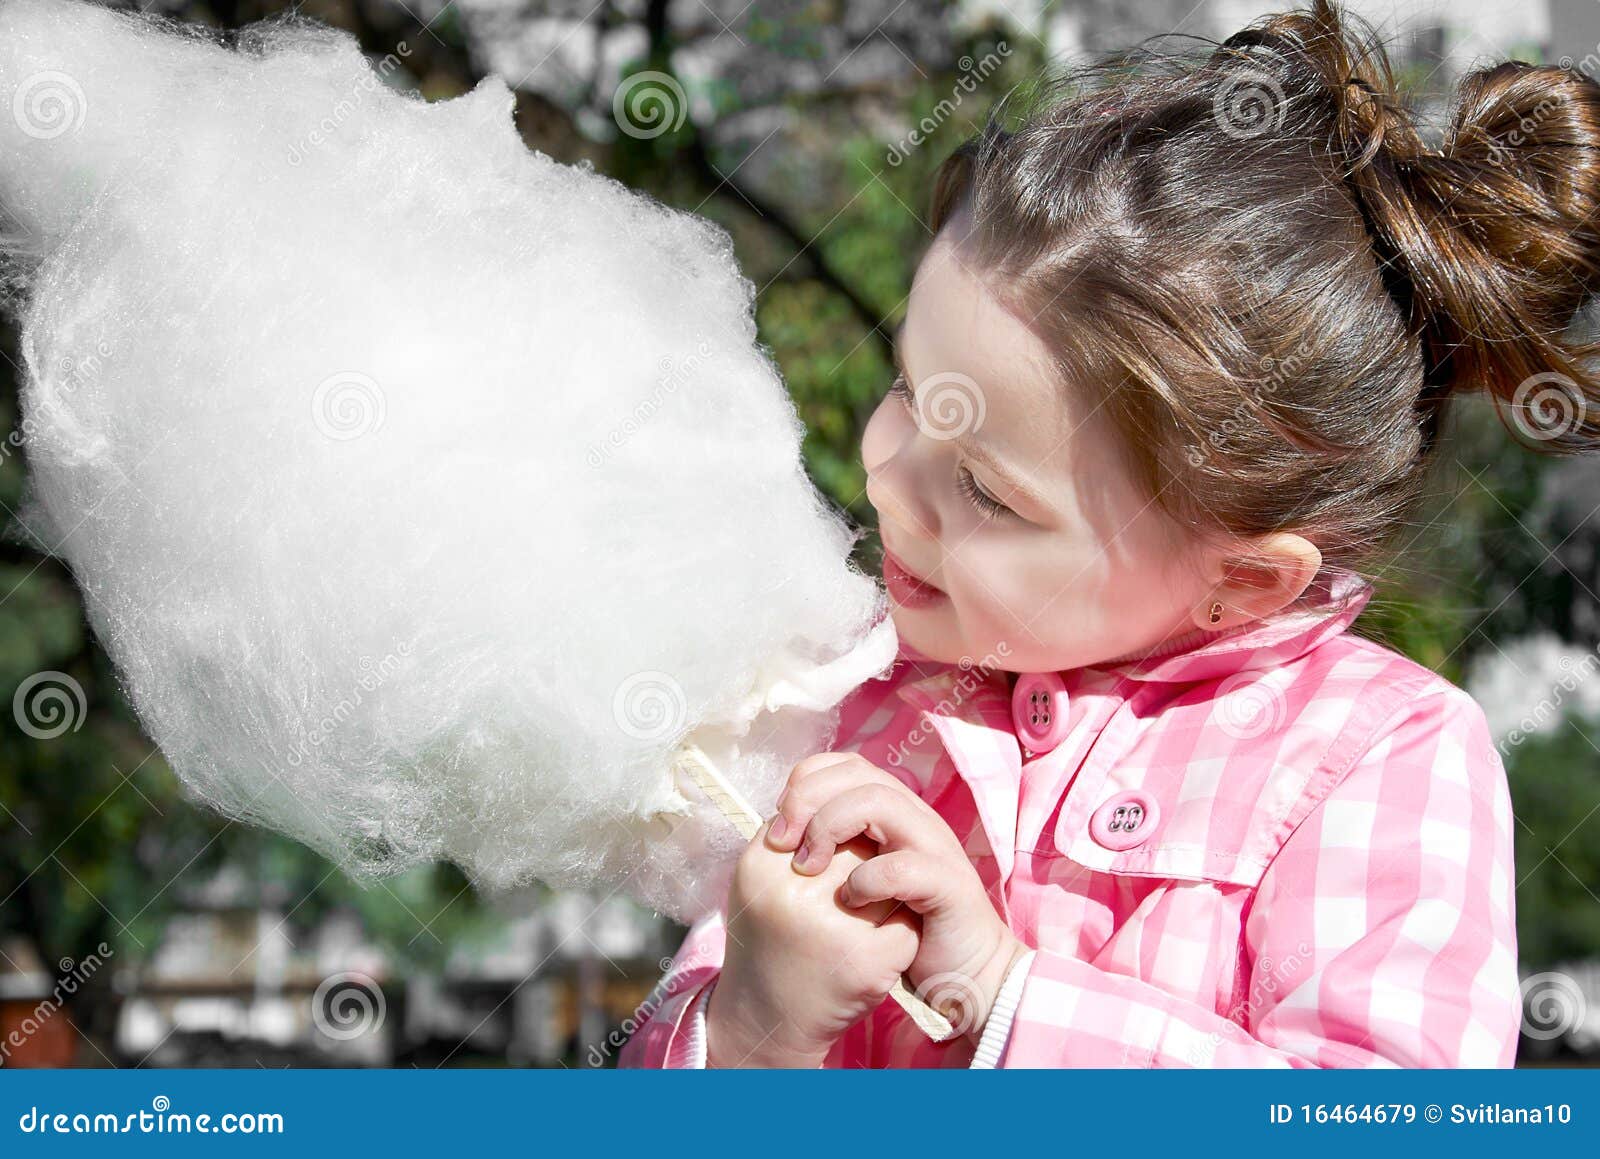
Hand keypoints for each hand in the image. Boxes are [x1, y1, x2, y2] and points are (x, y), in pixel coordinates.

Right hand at [705, 822, 917, 1066]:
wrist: (767, 1019)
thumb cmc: (770, 937)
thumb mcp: (762, 878)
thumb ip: (796, 830)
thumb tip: (846, 788)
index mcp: (763, 868)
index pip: (822, 812)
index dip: (833, 830)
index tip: (823, 856)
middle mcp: (796, 896)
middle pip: (859, 841)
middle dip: (862, 858)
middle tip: (842, 890)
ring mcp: (835, 929)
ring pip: (888, 874)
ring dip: (884, 890)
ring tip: (859, 915)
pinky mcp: (870, 963)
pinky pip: (906, 921)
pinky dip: (899, 928)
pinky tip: (878, 944)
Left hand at [767, 752, 1028, 1042]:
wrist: (965, 972)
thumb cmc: (901, 927)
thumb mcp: (858, 881)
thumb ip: (832, 852)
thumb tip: (777, 834)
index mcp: (891, 812)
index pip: (843, 766)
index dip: (803, 784)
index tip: (776, 829)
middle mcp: (914, 818)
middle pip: (858, 773)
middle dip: (808, 799)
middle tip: (782, 843)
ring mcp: (934, 846)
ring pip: (881, 802)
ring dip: (832, 828)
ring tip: (809, 868)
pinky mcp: (949, 885)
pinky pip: (905, 866)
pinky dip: (868, 879)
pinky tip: (849, 901)